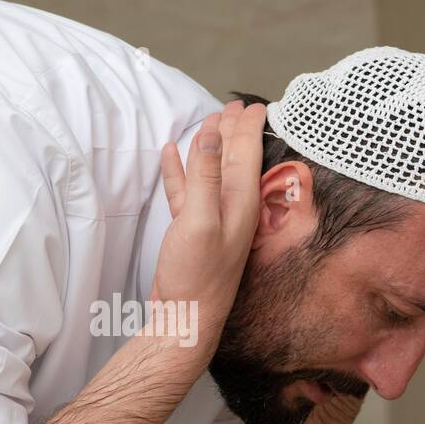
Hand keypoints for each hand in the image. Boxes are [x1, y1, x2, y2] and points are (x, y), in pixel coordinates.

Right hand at [151, 100, 266, 354]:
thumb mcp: (200, 220)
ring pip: (209, 172)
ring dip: (208, 147)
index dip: (248, 127)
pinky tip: (171, 155)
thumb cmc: (197, 276)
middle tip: (232, 105)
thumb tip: (213, 132)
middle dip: (233, 131)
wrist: (184, 319)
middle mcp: (231, 208)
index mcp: (241, 203)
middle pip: (232, 159)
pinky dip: (181, 170)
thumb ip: (206, 176)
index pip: (248, 154)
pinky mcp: (190, 230)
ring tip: (207, 122)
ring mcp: (210, 219)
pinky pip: (186, 190)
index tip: (253, 104)